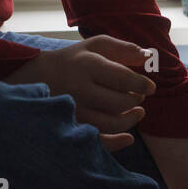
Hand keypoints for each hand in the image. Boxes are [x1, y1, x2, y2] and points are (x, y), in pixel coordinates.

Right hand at [4, 35, 156, 152]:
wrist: (36, 77)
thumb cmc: (75, 59)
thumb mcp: (96, 46)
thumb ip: (124, 49)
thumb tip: (149, 56)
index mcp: (87, 65)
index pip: (123, 78)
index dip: (142, 84)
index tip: (150, 87)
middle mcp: (79, 89)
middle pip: (120, 102)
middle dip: (136, 100)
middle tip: (139, 96)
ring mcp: (74, 111)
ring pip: (111, 123)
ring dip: (130, 120)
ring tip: (137, 112)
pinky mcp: (71, 126)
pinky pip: (97, 141)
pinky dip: (116, 142)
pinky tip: (128, 138)